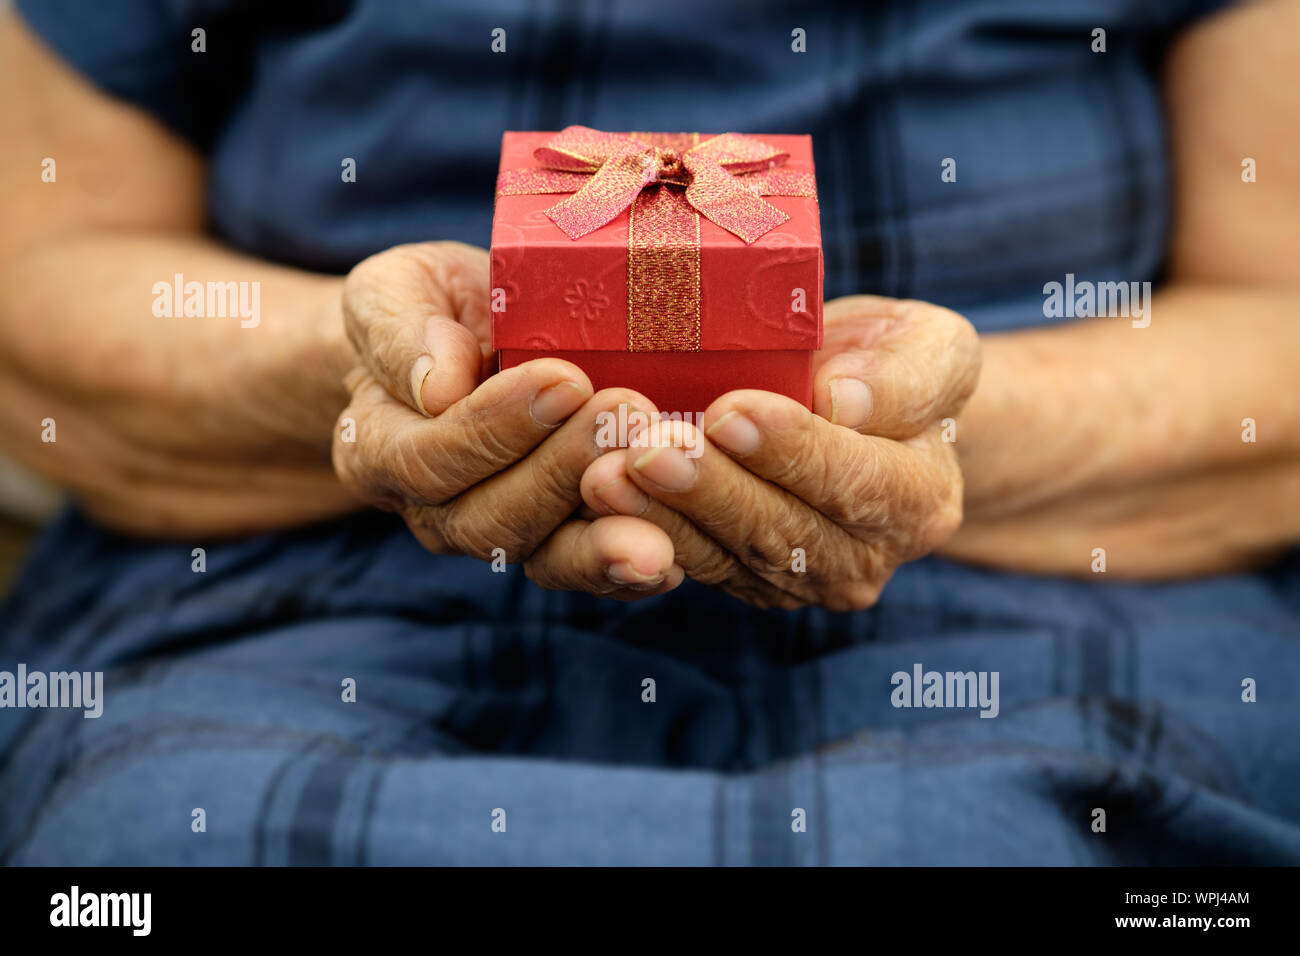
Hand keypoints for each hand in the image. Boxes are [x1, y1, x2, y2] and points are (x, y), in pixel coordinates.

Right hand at [332, 241, 685, 598]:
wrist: (467, 346)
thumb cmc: (432, 310)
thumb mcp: (396, 290)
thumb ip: (399, 329)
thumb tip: (438, 386)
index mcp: (378, 448)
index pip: (429, 458)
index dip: (495, 427)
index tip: (563, 379)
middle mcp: (433, 510)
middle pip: (490, 519)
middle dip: (564, 473)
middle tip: (631, 420)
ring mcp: (498, 534)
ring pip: (542, 557)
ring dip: (602, 540)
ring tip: (658, 521)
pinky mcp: (555, 545)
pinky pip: (586, 572)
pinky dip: (628, 570)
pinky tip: (673, 559)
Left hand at [578, 296, 980, 608]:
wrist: (865, 411)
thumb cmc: (895, 366)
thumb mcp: (930, 348)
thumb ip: (906, 376)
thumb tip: (842, 402)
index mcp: (917, 502)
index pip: (855, 483)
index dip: (792, 452)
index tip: (731, 412)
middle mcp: (861, 559)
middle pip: (780, 532)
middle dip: (708, 491)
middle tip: (648, 449)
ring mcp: (798, 580)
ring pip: (723, 554)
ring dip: (659, 517)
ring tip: (605, 475)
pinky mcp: (741, 579)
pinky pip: (687, 561)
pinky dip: (638, 530)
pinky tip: (594, 498)